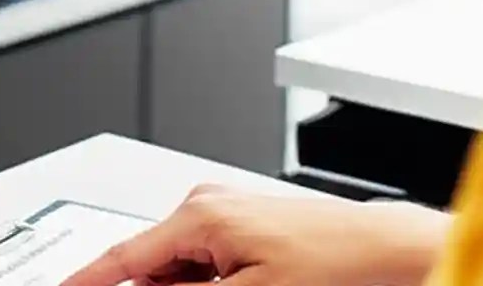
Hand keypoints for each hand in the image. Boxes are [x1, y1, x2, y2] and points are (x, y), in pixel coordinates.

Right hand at [61, 185, 449, 285]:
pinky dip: (202, 284)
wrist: (395, 251)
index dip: (87, 279)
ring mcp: (226, 212)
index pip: (124, 257)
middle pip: (150, 265)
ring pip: (178, 267)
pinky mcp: (244, 227)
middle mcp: (207, 204)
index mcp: (200, 214)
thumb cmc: (339, 265)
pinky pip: (203, 263)